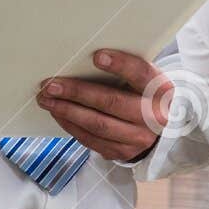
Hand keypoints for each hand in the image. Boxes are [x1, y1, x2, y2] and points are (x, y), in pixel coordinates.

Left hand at [34, 50, 172, 161]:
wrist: (160, 131)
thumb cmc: (145, 97)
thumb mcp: (146, 81)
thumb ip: (126, 71)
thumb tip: (85, 60)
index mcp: (162, 91)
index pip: (142, 75)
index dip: (121, 65)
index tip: (97, 56)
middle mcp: (153, 117)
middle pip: (112, 103)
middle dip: (78, 92)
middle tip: (52, 85)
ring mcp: (138, 138)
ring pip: (97, 125)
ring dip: (67, 111)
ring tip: (47, 99)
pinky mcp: (122, 152)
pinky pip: (91, 140)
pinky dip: (71, 125)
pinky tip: (58, 113)